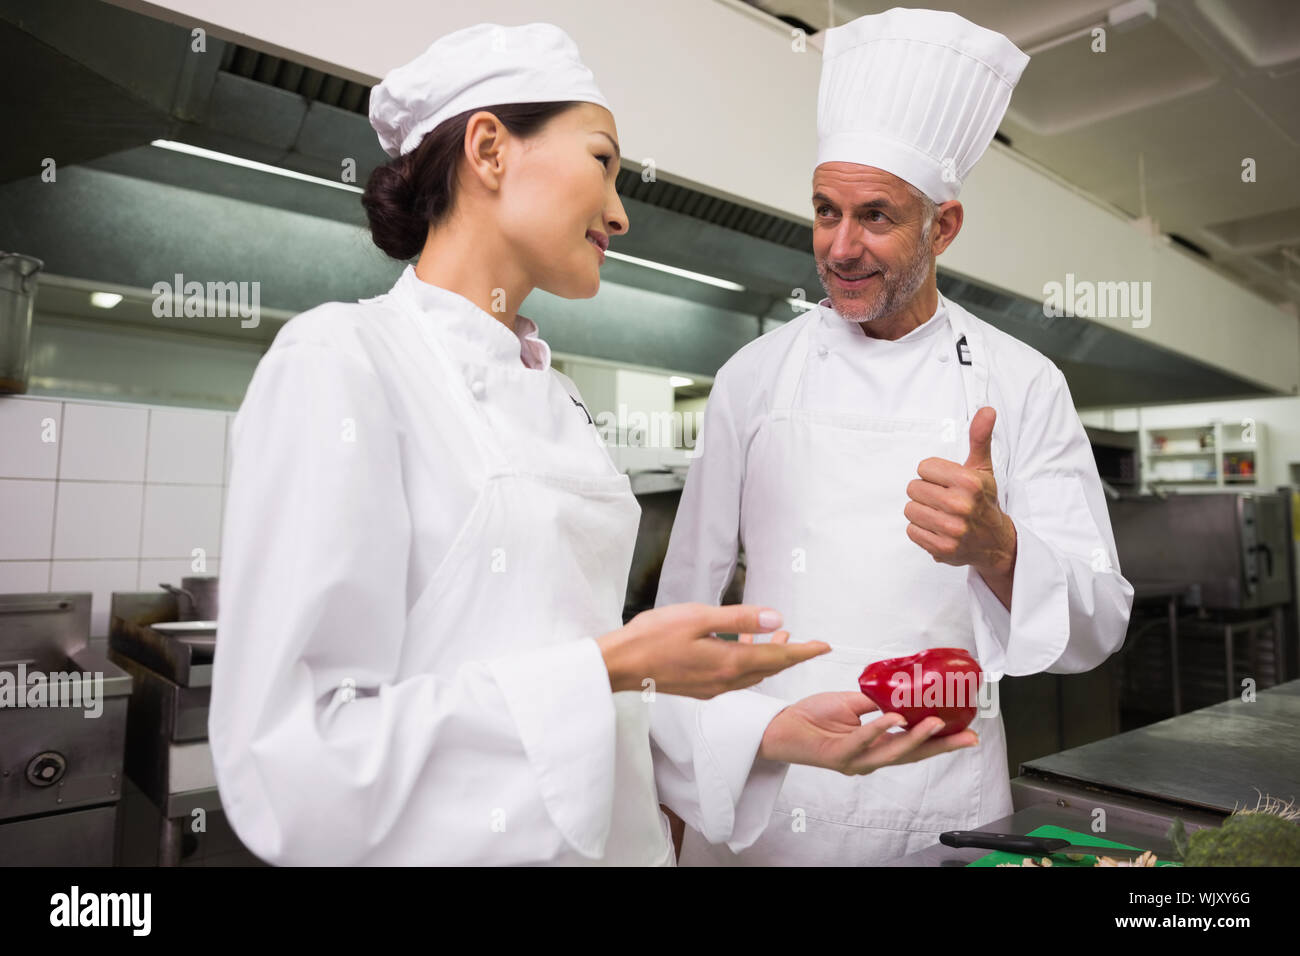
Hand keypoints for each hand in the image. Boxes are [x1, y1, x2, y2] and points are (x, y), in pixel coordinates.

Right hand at [597, 604, 828, 698]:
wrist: (621, 664)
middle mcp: (725, 681)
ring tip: (776, 637)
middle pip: (768, 669)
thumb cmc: (654, 637)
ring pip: (751, 674)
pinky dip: (747, 662)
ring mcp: (711, 688)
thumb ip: (740, 618)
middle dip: (789, 655)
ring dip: (768, 658)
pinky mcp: (699, 688)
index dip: (804, 651)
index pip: (778, 658)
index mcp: (729, 663)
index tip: (824, 646)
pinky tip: (739, 645)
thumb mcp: (699, 617)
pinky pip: (734, 676)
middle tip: (806, 642)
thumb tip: (777, 619)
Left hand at [757, 691, 977, 772]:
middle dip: (942, 745)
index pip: (915, 744)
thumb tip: (900, 688)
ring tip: (937, 724)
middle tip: (968, 738)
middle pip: (913, 754)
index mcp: (877, 746)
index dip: (942, 740)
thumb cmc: (814, 716)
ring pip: (892, 751)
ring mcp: (856, 759)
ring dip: (916, 737)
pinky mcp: (839, 755)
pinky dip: (880, 729)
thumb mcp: (852, 703)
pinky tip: (895, 720)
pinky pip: (863, 741)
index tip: (968, 733)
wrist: (782, 726)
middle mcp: (870, 757)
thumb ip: (877, 701)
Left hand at [905, 406, 1016, 605]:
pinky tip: (938, 530)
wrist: (995, 542)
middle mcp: (960, 506)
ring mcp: (951, 530)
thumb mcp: (983, 468)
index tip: (948, 483)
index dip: (933, 474)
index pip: (923, 467)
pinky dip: (921, 531)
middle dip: (925, 492)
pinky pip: (911, 531)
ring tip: (940, 514)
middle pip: (913, 488)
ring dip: (921, 511)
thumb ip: (980, 438)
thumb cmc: (983, 500)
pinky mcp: (942, 549)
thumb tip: (987, 410)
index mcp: (969, 482)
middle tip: (944, 500)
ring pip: (910, 509)